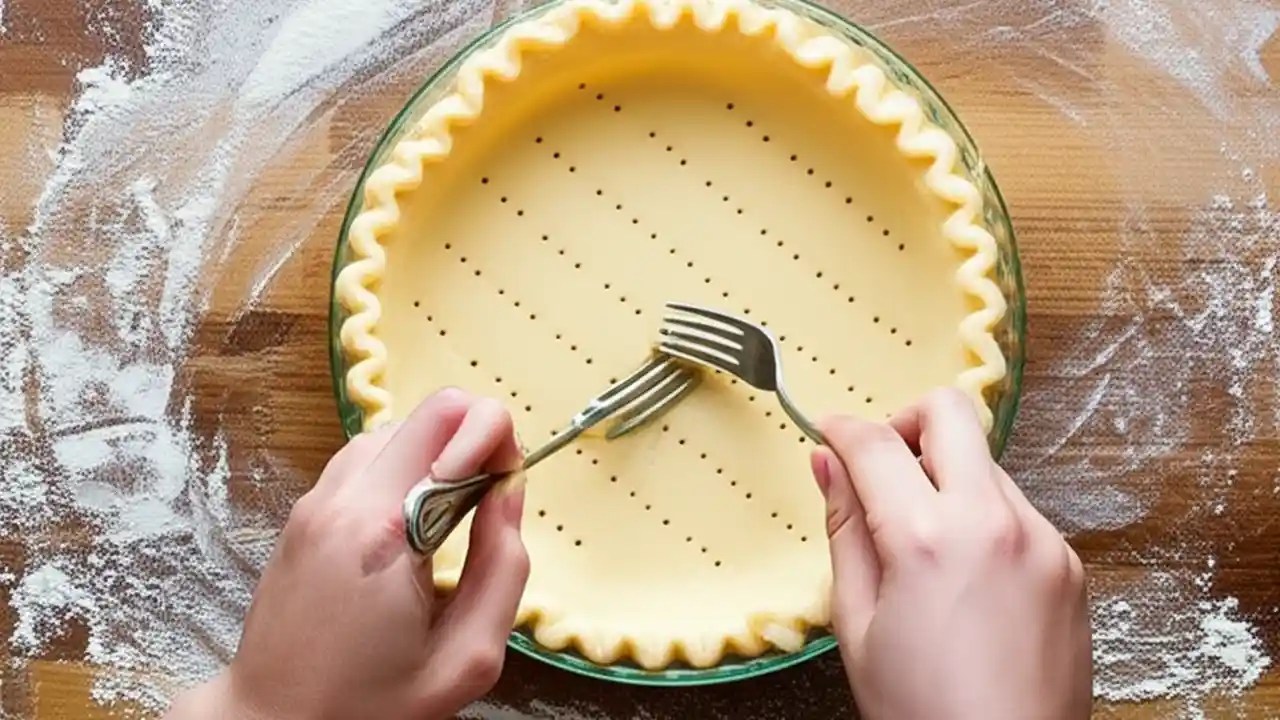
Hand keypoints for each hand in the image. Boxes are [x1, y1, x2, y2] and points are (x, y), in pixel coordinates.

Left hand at [166, 389, 529, 719]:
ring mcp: (315, 502)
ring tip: (451, 516)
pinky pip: (364, 459)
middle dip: (475, 438)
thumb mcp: (465, 660)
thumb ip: (504, 570)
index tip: (503, 490)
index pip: (455, 421)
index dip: (498, 442)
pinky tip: (413, 523)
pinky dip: (401, 470)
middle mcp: (343, 500)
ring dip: (436, 453)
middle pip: (429, 411)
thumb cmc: (367, 708)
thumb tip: (510, 494)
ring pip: (395, 428)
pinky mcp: (303, 513)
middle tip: (488, 495)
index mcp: (385, 531)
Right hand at [812, 388, 1090, 719]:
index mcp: (929, 539)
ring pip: (985, 462)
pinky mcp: (1069, 564)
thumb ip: (845, 531)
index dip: (841, 429)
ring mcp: (1043, 540)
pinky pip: (1017, 509)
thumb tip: (828, 466)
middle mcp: (995, 524)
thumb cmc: (924, 713)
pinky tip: (963, 572)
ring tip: (921, 538)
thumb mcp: (857, 625)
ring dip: (946, 474)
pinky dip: (982, 516)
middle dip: (906, 422)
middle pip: (950, 414)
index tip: (828, 432)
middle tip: (881, 465)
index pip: (876, 444)